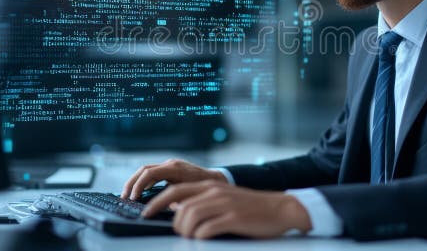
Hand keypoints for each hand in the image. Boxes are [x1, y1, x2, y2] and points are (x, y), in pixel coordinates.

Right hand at [121, 159, 227, 199]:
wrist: (217, 178)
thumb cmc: (205, 188)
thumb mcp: (189, 194)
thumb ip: (174, 199)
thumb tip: (161, 206)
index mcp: (175, 168)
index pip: (149, 173)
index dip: (138, 185)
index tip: (133, 198)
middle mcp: (171, 163)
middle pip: (144, 169)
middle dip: (132, 183)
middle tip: (124, 197)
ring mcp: (170, 164)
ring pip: (146, 170)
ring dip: (135, 182)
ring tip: (127, 195)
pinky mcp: (170, 168)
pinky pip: (152, 172)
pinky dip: (143, 181)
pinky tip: (139, 192)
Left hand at [141, 180, 311, 238]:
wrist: (281, 209)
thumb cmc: (251, 208)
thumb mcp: (224, 199)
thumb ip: (204, 202)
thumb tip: (179, 213)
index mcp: (210, 186)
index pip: (174, 191)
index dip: (155, 203)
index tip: (145, 214)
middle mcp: (214, 192)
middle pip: (179, 206)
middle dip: (171, 223)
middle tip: (176, 233)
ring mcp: (224, 205)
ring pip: (189, 218)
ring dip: (185, 232)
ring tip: (191, 238)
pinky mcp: (234, 219)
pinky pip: (207, 230)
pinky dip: (200, 238)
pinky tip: (203, 240)